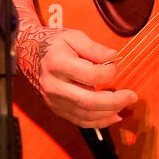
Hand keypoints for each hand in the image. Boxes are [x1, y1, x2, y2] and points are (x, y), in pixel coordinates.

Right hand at [18, 25, 137, 127]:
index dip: (108, 73)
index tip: (115, 66)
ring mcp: (53, 100)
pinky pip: (80, 121)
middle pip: (88, 101)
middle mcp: (53, 85)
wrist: (27, 53)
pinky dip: (99, 122)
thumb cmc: (53, 44)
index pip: (89, 75)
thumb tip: (113, 56)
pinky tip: (114, 115)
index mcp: (57, 63)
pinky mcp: (56, 109)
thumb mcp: (73, 36)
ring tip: (125, 104)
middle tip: (132, 95)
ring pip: (85, 115)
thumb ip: (94, 48)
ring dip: (109, 113)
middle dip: (115, 101)